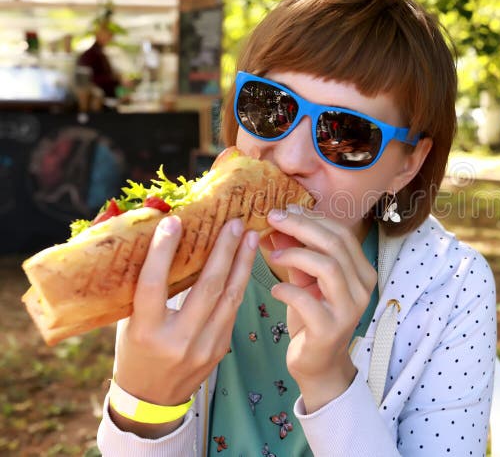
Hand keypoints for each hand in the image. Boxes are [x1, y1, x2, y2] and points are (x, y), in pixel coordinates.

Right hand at [111, 216, 258, 436]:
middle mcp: (178, 340)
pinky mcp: (221, 348)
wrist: (151, 399)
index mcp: (146, 331)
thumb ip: (141, 287)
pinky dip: (240, 283)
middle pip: (207, 287)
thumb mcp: (128, 322)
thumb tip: (154, 240)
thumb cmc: (134, 351)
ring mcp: (204, 347)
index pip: (154, 285)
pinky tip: (245, 262)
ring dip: (242, 263)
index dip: (162, 252)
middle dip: (224, 251)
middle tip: (234, 222)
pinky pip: (233, 310)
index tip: (173, 221)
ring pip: (230, 297)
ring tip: (249, 237)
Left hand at [266, 206, 376, 412]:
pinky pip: (307, 300)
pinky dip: (286, 290)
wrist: (318, 364)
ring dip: (295, 254)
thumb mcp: (305, 280)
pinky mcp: (330, 329)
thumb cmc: (313, 318)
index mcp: (362, 272)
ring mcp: (349, 309)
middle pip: (335, 244)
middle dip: (301, 226)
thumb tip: (276, 224)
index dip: (311, 218)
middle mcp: (363, 288)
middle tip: (273, 218)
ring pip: (327, 267)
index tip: (283, 210)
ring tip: (272, 255)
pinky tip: (274, 290)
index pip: (341, 233)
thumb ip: (296, 253)